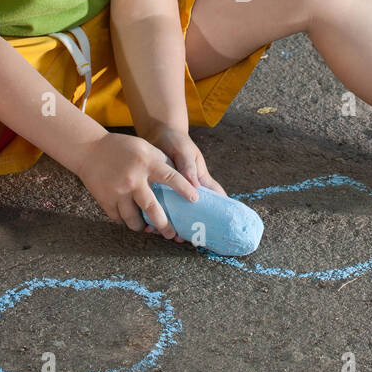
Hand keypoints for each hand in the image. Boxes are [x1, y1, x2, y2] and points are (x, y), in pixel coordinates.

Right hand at [75, 132, 198, 241]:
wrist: (88, 149)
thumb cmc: (121, 147)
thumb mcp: (144, 147)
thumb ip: (161, 161)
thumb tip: (181, 178)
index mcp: (146, 163)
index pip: (171, 178)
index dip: (184, 189)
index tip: (195, 200)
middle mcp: (134, 179)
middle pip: (152, 208)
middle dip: (164, 225)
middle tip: (172, 234)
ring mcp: (118, 191)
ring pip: (134, 219)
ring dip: (142, 227)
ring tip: (148, 229)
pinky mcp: (105, 200)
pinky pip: (118, 219)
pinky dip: (126, 222)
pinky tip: (130, 221)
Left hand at [139, 127, 225, 241]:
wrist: (158, 132)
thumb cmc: (176, 140)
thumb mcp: (185, 151)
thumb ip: (188, 167)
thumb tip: (194, 185)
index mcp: (200, 178)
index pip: (216, 196)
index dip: (220, 211)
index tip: (219, 226)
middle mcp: (190, 187)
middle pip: (196, 210)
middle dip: (193, 225)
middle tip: (186, 238)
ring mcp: (175, 190)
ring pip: (178, 211)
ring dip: (175, 223)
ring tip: (169, 236)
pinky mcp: (161, 189)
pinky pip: (161, 205)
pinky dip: (158, 215)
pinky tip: (151, 224)